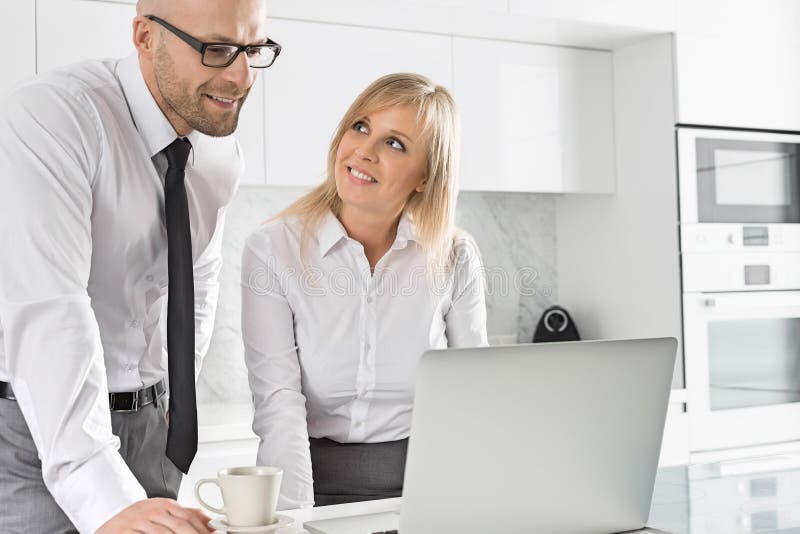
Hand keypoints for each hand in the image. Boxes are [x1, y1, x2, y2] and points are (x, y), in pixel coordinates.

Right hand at [96, 498, 212, 532]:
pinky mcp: (125, 532)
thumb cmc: (140, 514)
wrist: (109, 510)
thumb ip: (187, 514)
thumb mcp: (164, 509)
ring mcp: (139, 522)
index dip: (202, 529)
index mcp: (166, 505)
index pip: (189, 517)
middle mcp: (153, 512)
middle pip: (179, 527)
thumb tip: (210, 522)